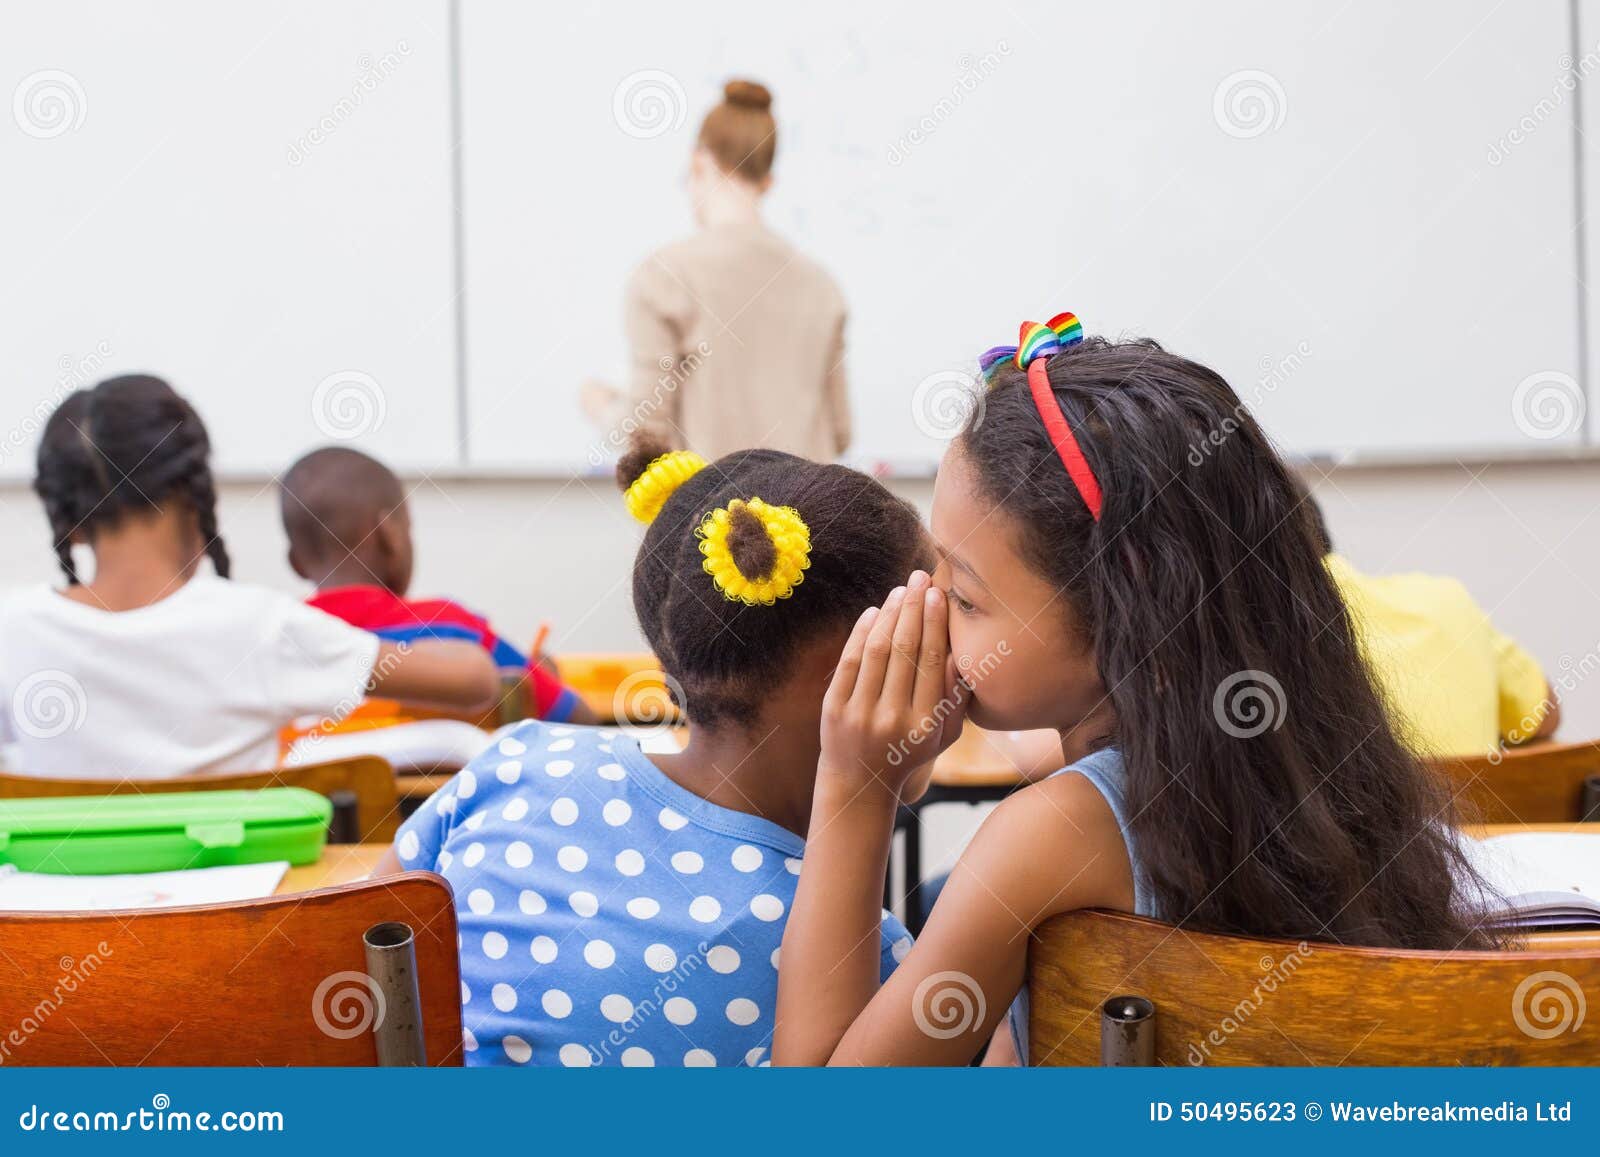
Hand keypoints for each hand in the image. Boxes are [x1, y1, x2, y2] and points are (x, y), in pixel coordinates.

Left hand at [820, 571, 966, 796]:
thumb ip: (956, 698)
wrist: (860, 782)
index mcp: (925, 724)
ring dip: (890, 614)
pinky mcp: (833, 709)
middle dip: (914, 608)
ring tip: (901, 591)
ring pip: (877, 651)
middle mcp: (893, 719)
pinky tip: (875, 611)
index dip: (935, 623)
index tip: (938, 594)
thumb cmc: (910, 751)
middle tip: (920, 577)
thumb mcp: (944, 736)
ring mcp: (860, 714)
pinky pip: (849, 661)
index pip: (931, 662)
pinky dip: (861, 632)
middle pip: (905, 650)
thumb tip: (958, 654)